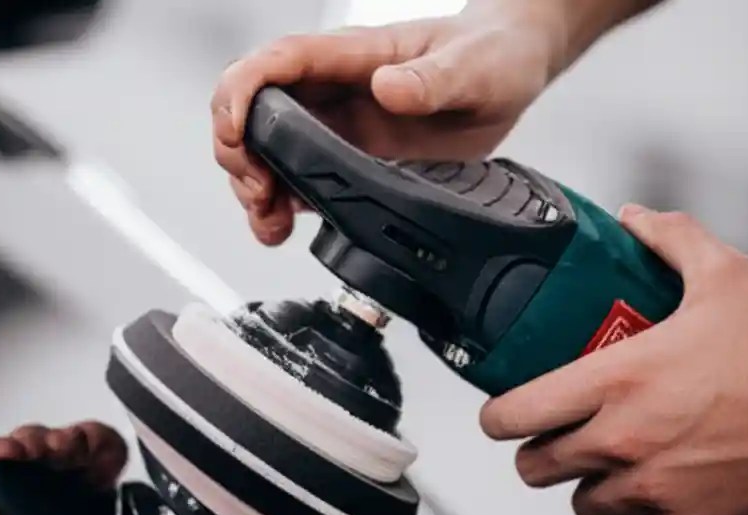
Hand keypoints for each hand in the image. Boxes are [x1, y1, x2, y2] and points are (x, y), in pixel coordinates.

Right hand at [212, 4, 566, 244]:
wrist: (511, 68)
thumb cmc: (491, 53)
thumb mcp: (473, 66)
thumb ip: (431, 79)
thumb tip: (388, 88)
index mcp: (351, 57)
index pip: (273, 63)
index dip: (240, 94)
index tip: (236, 132)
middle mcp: (330, 89)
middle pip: (251, 111)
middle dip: (238, 153)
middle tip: (260, 191)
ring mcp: (333, 123)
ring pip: (263, 151)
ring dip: (251, 187)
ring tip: (268, 223)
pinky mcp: (344, 156)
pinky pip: (293, 179)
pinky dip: (276, 207)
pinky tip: (280, 229)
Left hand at [481, 205, 747, 514]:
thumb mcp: (724, 274)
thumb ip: (669, 240)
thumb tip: (634, 220)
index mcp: (618, 379)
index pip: (513, 414)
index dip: (497, 416)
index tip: (502, 412)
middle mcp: (624, 438)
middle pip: (534, 467)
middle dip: (540, 450)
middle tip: (557, 434)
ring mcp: (654, 486)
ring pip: (581, 505)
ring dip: (588, 485)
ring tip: (608, 460)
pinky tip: (652, 490)